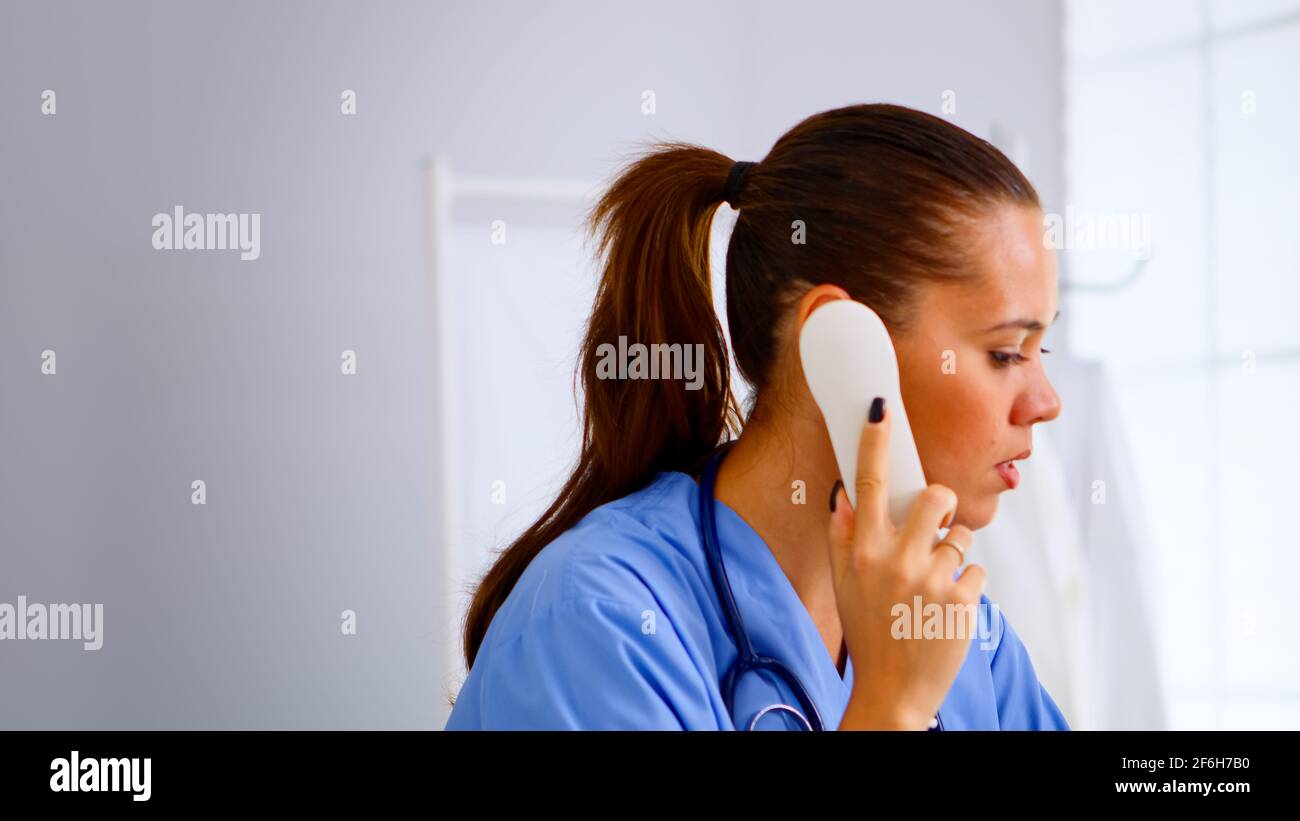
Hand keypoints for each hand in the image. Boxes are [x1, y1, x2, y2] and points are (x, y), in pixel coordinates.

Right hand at [828, 397, 985, 729]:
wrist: (893, 691)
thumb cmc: (868, 633)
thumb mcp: (844, 585)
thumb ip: (843, 537)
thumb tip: (845, 495)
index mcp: (864, 553)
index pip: (867, 484)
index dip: (874, 442)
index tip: (880, 408)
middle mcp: (897, 561)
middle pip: (934, 497)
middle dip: (940, 504)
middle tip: (934, 525)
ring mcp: (933, 580)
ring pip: (961, 536)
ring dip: (952, 553)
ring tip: (933, 587)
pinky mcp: (964, 600)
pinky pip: (975, 568)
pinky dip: (965, 584)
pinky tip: (946, 607)